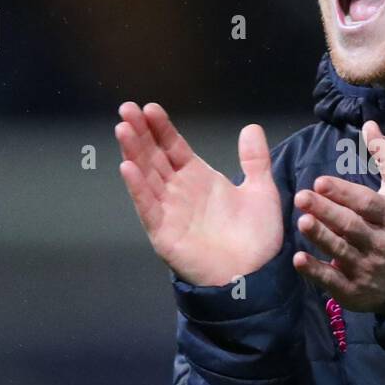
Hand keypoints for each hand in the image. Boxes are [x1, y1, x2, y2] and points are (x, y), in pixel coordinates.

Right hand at [115, 101, 281, 286]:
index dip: (161, 128)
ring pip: (147, 176)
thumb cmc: (258, 239)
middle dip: (140, 133)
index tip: (150, 108)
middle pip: (154, 157)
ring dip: (133, 153)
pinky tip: (127, 167)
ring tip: (122, 128)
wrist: (257, 276)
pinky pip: (148, 207)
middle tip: (126, 109)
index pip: (174, 147)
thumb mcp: (261, 192)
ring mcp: (170, 212)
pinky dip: (137, 188)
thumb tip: (251, 127)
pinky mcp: (164, 234)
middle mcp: (180, 192)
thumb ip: (255, 160)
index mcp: (199, 179)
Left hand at [293, 120, 384, 313]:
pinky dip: (316, 271)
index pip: (367, 203)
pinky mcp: (354, 291)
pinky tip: (299, 259)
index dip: (345, 193)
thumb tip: (369, 123)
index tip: (320, 181)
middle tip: (301, 197)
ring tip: (301, 222)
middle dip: (327, 211)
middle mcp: (381, 243)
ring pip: (343, 251)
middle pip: (352, 226)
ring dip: (321, 237)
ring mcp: (368, 269)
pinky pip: (333, 281)